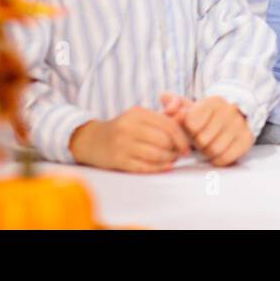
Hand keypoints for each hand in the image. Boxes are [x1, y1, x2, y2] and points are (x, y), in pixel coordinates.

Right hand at [68, 106, 190, 172]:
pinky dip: (159, 168)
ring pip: (156, 154)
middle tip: (179, 153)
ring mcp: (123, 144)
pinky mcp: (118, 160)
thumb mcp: (140, 117)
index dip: (182, 138)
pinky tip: (165, 166)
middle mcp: (129, 127)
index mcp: (138, 113)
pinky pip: (145, 167)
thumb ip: (163, 116)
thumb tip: (185, 115)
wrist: (92, 140)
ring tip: (171, 159)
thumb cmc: (123, 128)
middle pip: (164, 140)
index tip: (187, 146)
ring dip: (169, 159)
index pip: (169, 125)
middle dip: (175, 149)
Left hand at [176, 96, 254, 166]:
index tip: (193, 128)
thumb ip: (172, 104)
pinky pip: (226, 158)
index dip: (188, 131)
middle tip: (202, 138)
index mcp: (213, 101)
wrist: (231, 118)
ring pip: (214, 150)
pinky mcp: (247, 139)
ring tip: (210, 144)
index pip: (191, 123)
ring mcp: (240, 124)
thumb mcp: (187, 106)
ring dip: (208, 152)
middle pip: (202, 140)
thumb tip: (170, 110)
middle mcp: (229, 110)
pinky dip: (218, 159)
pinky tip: (219, 151)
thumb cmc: (204, 117)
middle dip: (198, 143)